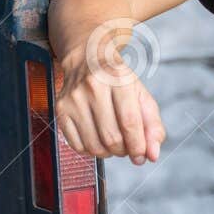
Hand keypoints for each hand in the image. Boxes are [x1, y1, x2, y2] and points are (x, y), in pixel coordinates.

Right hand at [54, 31, 165, 164]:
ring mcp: (74, 98)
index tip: (142, 156)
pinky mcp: (60, 109)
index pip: (129, 122)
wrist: (87, 58)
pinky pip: (77, 146)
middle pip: (111, 137)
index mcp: (118, 78)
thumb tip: (153, 154)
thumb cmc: (117, 79)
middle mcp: (93, 86)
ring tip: (114, 143)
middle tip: (128, 149)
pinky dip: (91, 151)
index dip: (138, 146)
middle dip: (124, 151)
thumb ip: (152, 124)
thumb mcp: (141, 94)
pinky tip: (98, 139)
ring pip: (94, 146)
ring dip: (109, 153)